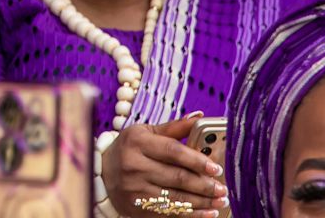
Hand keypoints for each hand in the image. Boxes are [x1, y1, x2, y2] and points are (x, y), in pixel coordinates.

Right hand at [103, 117, 226, 216]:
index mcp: (137, 142)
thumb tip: (201, 117)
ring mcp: (134, 189)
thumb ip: (174, 128)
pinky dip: (191, 215)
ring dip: (202, 202)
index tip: (216, 168)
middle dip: (204, 185)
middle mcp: (134, 165)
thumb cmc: (129, 148)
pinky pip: (169, 213)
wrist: (101, 172)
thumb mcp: (146, 132)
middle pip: (177, 177)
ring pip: (175, 198)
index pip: (173, 152)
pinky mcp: (136, 207)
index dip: (197, 160)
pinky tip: (207, 213)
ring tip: (220, 202)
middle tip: (222, 188)